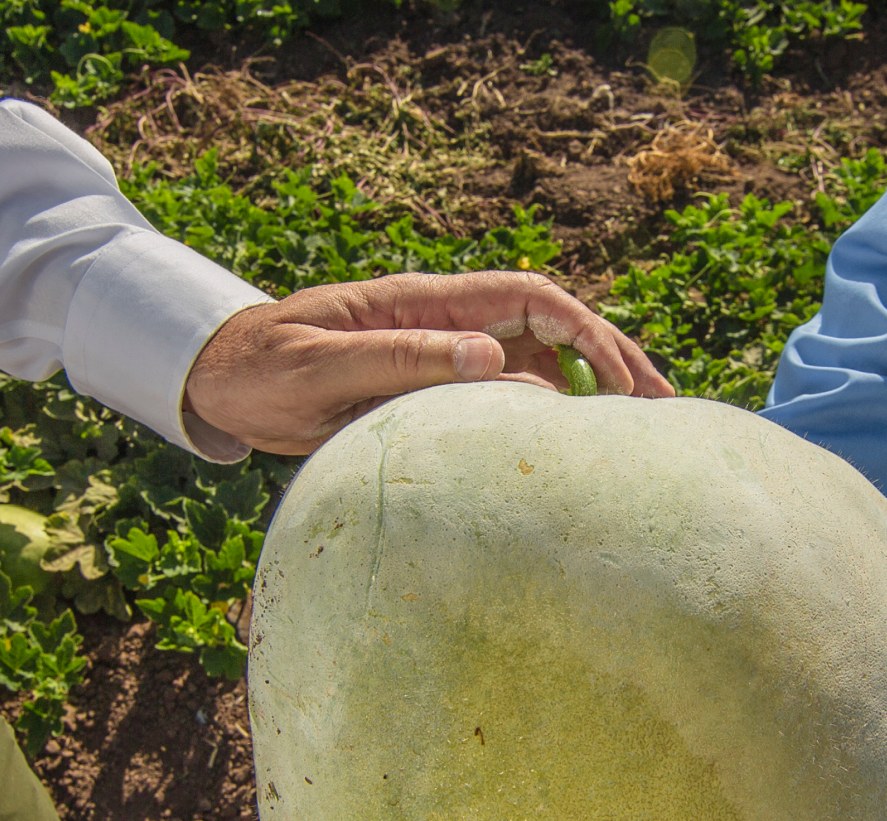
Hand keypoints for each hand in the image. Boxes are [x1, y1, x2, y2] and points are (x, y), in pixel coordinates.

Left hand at [183, 271, 674, 454]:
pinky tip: (565, 454)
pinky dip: (543, 421)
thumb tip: (492, 357)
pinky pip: (502, 402)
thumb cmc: (264, 366)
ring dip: (588, 393)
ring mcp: (445, 359)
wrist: (225, 383)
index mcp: (427, 304)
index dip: (585, 331)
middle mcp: (448, 326)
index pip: (530, 300)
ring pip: (537, 366)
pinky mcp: (433, 394)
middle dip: (611, 359)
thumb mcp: (323, 364)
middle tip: (662, 406)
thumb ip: (401, 358)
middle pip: (552, 329)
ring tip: (633, 436)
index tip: (619, 380)